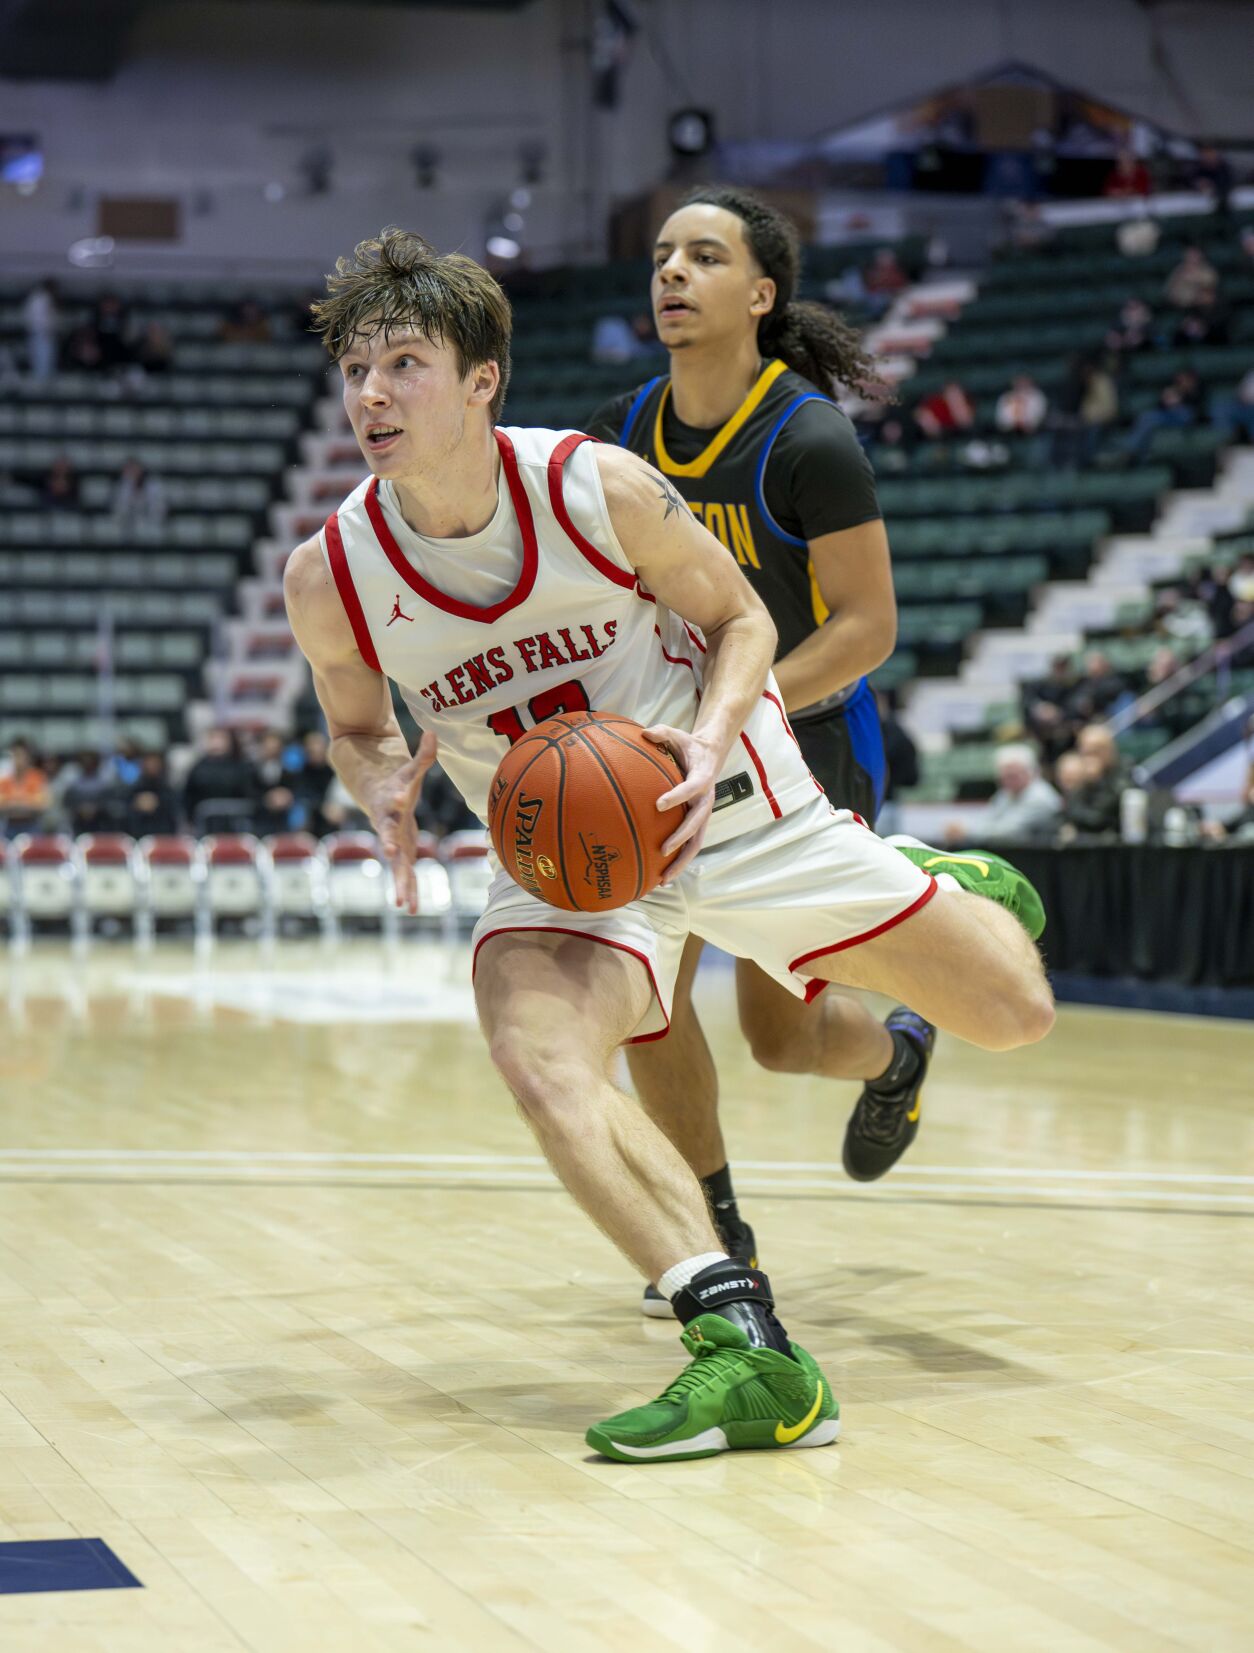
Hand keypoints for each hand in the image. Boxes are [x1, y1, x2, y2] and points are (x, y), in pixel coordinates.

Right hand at [363, 730, 437, 913]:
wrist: (374, 793)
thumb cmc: (395, 780)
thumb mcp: (407, 768)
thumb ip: (422, 755)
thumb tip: (433, 733)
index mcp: (389, 809)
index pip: (390, 818)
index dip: (389, 827)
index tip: (388, 841)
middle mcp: (389, 828)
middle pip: (392, 847)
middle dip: (395, 864)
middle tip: (395, 877)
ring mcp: (394, 841)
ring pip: (399, 866)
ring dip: (403, 885)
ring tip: (404, 906)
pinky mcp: (401, 850)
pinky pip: (406, 871)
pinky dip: (409, 887)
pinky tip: (411, 907)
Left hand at [643, 723, 722, 883]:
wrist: (711, 755)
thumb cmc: (689, 746)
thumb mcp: (678, 734)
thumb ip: (662, 733)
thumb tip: (644, 733)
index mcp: (702, 778)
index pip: (690, 789)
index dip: (677, 796)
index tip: (658, 804)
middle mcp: (706, 800)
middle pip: (697, 824)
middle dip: (680, 838)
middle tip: (663, 850)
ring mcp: (703, 814)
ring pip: (696, 843)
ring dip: (681, 862)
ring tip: (663, 879)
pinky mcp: (699, 823)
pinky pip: (691, 845)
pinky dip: (679, 861)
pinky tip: (662, 876)